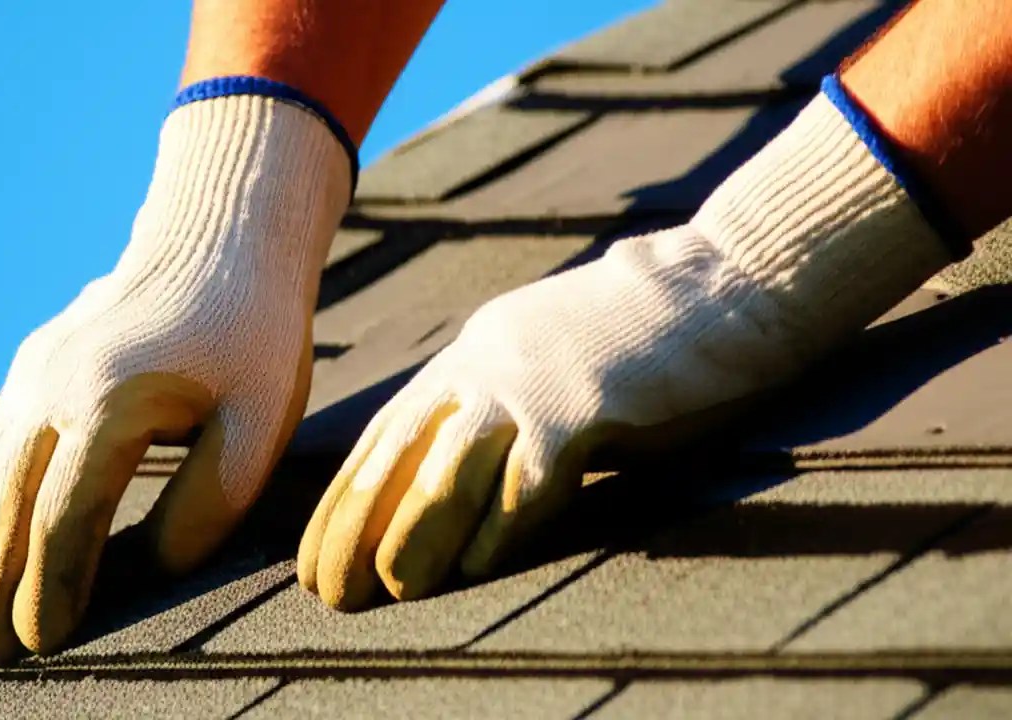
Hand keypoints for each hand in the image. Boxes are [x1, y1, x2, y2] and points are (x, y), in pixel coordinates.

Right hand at [0, 94, 348, 658]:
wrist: (221, 241)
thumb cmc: (254, 334)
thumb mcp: (262, 418)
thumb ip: (212, 499)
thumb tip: (157, 567)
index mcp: (110, 400)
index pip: (66, 518)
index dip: (53, 588)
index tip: (49, 641)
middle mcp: (52, 385)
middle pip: (7, 507)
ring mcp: (32, 370)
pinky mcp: (31, 364)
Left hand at [297, 91, 949, 609]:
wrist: (722, 282)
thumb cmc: (637, 337)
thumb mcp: (542, 358)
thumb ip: (495, 404)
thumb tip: (446, 472)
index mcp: (470, 356)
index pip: (384, 437)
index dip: (343, 500)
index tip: (314, 553)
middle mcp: (483, 365)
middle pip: (395, 458)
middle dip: (354, 528)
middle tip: (327, 588)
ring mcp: (531, 384)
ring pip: (447, 475)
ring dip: (412, 540)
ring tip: (387, 591)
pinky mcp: (584, 407)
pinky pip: (526, 484)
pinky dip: (496, 534)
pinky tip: (470, 571)